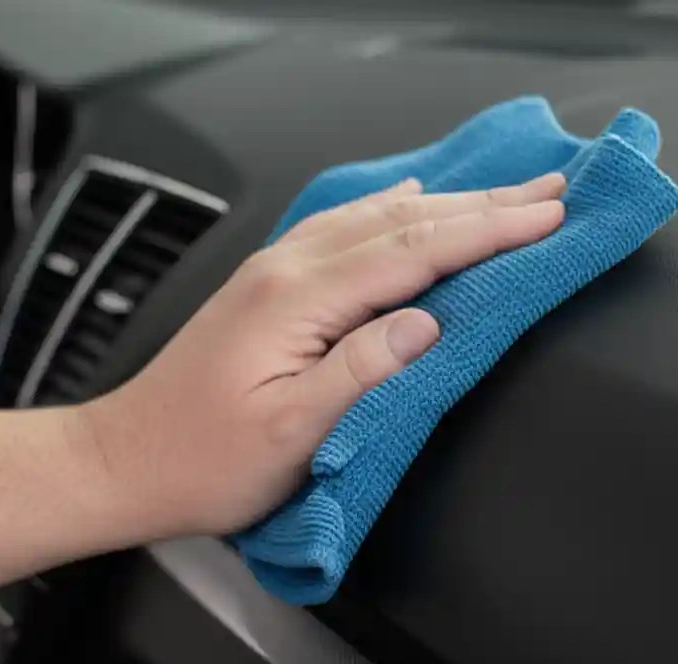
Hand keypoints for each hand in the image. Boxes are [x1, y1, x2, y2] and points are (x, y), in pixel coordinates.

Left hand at [78, 173, 566, 537]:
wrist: (126, 460)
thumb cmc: (205, 461)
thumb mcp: (291, 433)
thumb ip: (361, 371)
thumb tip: (427, 323)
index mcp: (298, 299)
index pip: (415, 251)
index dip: (489, 231)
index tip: (547, 216)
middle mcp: (288, 267)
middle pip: (405, 221)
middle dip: (486, 203)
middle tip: (551, 189)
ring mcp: (277, 269)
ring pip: (379, 216)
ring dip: (450, 203)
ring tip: (506, 192)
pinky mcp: (272, 283)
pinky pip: (348, 225)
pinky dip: (396, 208)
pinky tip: (414, 198)